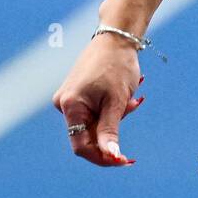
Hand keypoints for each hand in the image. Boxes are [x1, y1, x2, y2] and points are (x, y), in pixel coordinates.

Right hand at [52, 34, 144, 166]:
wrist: (116, 37)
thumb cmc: (117, 66)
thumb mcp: (116, 101)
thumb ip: (111, 131)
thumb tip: (112, 156)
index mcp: (70, 106)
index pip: (81, 145)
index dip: (102, 157)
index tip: (124, 160)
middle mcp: (64, 104)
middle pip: (89, 134)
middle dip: (113, 130)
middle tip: (133, 108)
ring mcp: (70, 98)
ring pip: (95, 123)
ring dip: (116, 117)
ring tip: (131, 98)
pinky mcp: (78, 94)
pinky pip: (95, 112)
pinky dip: (112, 109)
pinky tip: (126, 96)